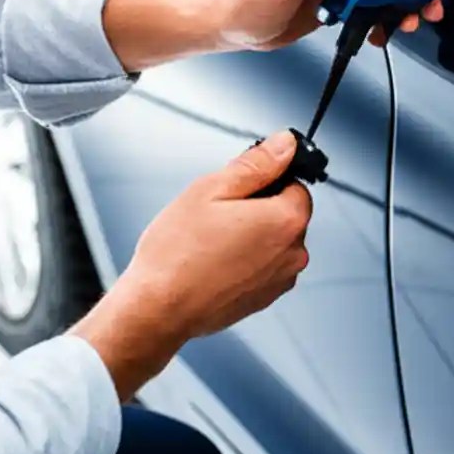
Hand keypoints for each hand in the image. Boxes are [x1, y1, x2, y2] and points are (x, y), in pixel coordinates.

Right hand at [70, 130, 311, 399]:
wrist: (157, 309)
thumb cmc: (177, 252)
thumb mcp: (213, 189)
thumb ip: (257, 164)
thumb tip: (286, 144)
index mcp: (286, 221)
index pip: (296, 184)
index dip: (265, 180)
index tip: (237, 188)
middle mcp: (293, 253)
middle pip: (286, 213)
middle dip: (258, 208)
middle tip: (216, 215)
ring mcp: (280, 280)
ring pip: (274, 241)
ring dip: (251, 235)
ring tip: (211, 241)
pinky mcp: (265, 298)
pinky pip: (263, 266)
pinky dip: (245, 260)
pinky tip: (214, 262)